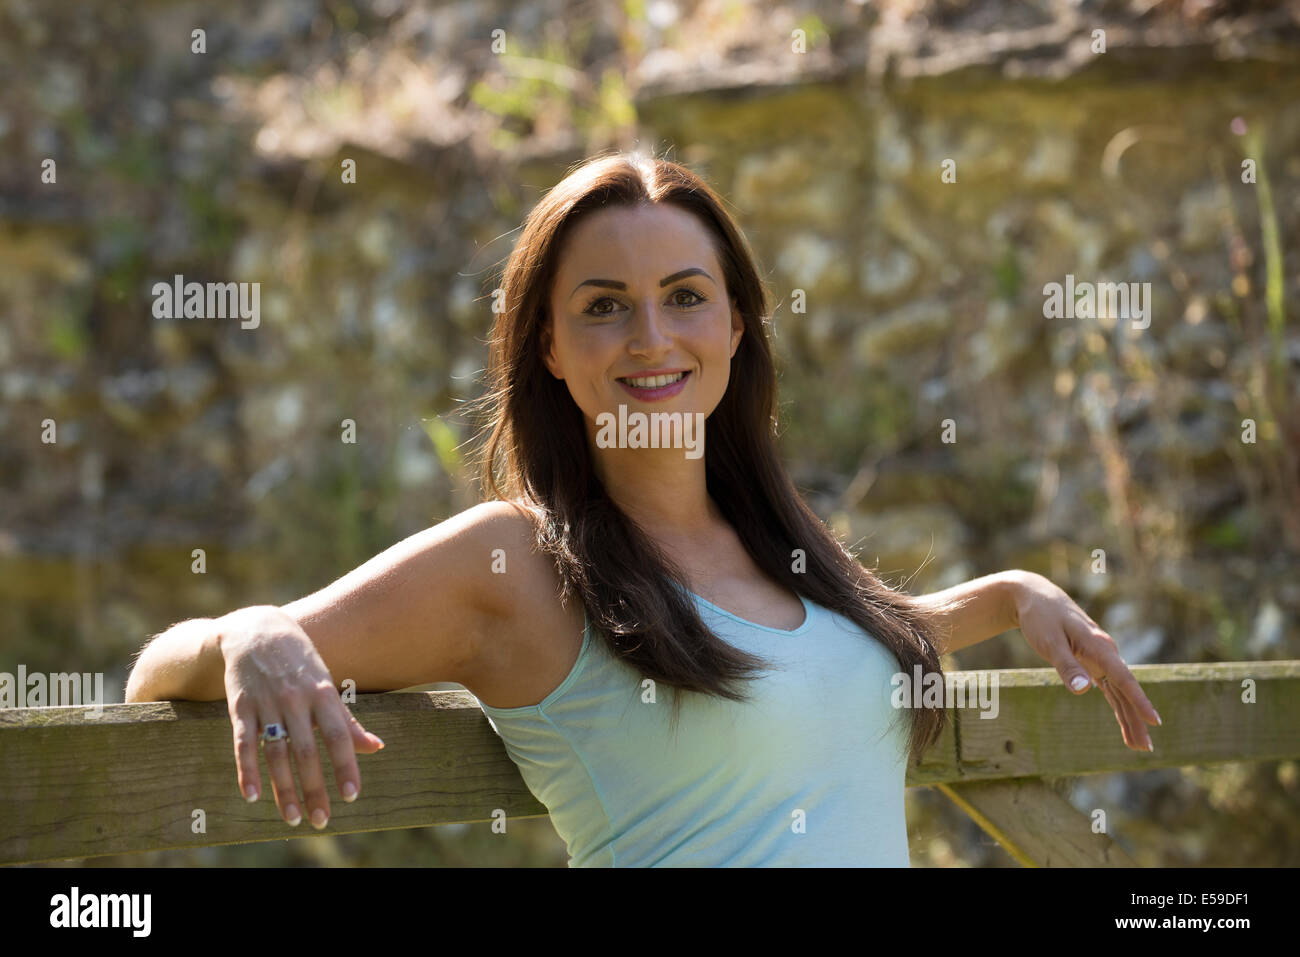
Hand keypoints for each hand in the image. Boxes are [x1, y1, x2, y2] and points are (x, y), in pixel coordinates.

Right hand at [218, 606, 384, 827]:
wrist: (256, 629)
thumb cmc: (300, 662)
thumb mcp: (327, 684)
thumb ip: (347, 720)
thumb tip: (376, 747)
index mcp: (323, 693)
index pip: (338, 735)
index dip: (345, 765)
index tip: (351, 795)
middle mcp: (296, 699)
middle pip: (306, 751)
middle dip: (314, 788)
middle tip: (321, 821)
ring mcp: (267, 703)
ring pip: (276, 752)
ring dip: (284, 788)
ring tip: (293, 818)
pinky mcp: (239, 706)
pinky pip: (243, 742)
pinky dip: (246, 770)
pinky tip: (253, 796)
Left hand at [1006, 571, 1161, 751]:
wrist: (1034, 596)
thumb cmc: (1040, 617)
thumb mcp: (1048, 641)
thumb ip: (1066, 665)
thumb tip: (1083, 690)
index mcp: (1098, 645)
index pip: (1123, 677)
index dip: (1139, 700)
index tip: (1153, 721)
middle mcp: (1106, 652)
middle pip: (1126, 690)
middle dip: (1136, 719)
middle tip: (1145, 749)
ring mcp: (1101, 658)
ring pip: (1120, 693)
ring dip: (1129, 718)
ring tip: (1139, 747)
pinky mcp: (1093, 663)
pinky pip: (1110, 689)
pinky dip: (1118, 707)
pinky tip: (1126, 725)